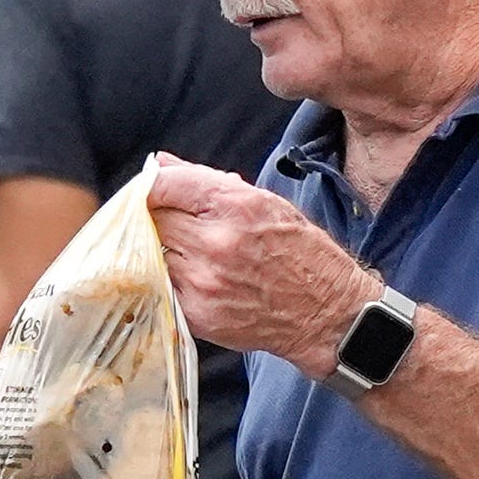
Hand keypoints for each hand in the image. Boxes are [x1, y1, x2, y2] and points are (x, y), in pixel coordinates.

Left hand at [147, 158, 370, 372]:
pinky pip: (163, 286)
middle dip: (156, 216)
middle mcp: (217, 242)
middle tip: (168, 222)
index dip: (152, 186)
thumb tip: (159, 165)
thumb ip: (206, 181)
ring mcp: (204, 281)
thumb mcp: (264, 201)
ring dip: (159, 248)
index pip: (165, 185)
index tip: (152, 191)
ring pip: (153, 253)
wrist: (327, 312)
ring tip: (183, 250)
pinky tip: (188, 276)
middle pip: (153, 219)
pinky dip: (168, 278)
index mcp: (236, 206)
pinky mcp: (197, 313)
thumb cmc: (300, 252)